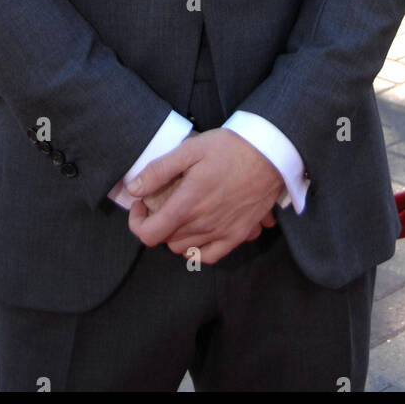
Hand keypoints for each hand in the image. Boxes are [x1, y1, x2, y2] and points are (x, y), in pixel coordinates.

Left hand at [126, 129, 284, 264]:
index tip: (141, 205)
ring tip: (180, 213)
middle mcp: (203, 224)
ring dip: (176, 235)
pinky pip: (209, 256)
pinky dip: (198, 249)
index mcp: (188, 204)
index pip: (149, 234)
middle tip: (161, 202)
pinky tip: (198, 231)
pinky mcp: (238, 235)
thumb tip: (134, 189)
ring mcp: (222, 233)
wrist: (270, 153)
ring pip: (185, 249)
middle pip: (166, 240)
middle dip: (157, 223)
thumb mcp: (190, 150)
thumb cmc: (230, 148)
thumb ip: (159, 171)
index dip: (137, 223)